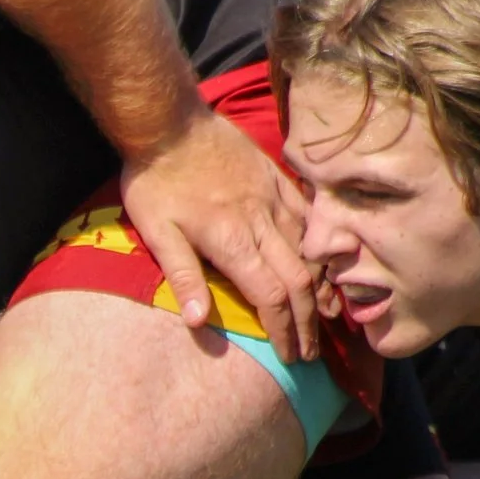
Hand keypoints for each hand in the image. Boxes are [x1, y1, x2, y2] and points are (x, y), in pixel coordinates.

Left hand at [120, 109, 318, 361]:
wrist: (168, 121)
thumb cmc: (155, 180)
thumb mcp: (156, 232)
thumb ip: (182, 277)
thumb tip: (200, 324)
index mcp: (232, 241)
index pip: (272, 297)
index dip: (284, 331)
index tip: (290, 357)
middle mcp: (262, 222)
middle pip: (298, 282)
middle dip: (308, 322)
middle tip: (312, 352)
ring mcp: (273, 199)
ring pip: (310, 252)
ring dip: (319, 290)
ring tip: (325, 319)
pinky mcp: (276, 180)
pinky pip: (308, 219)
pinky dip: (319, 248)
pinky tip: (322, 266)